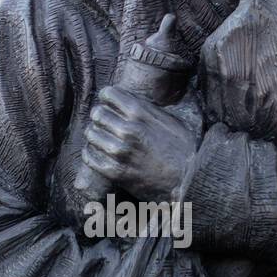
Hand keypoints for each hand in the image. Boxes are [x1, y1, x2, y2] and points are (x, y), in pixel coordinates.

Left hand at [81, 85, 199, 200]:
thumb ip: (149, 109)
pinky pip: (89, 157)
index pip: (108, 94)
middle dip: (99, 116)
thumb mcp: (171, 121)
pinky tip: (98, 153)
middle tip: (104, 123)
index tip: (109, 104)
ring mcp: (119, 151)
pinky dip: (90, 154)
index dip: (107, 98)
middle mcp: (127, 129)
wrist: (187, 182)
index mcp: (140, 113)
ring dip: (95, 135)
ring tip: (102, 139)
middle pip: (96, 113)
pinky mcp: (115, 171)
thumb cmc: (182, 150)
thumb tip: (131, 98)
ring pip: (91, 134)